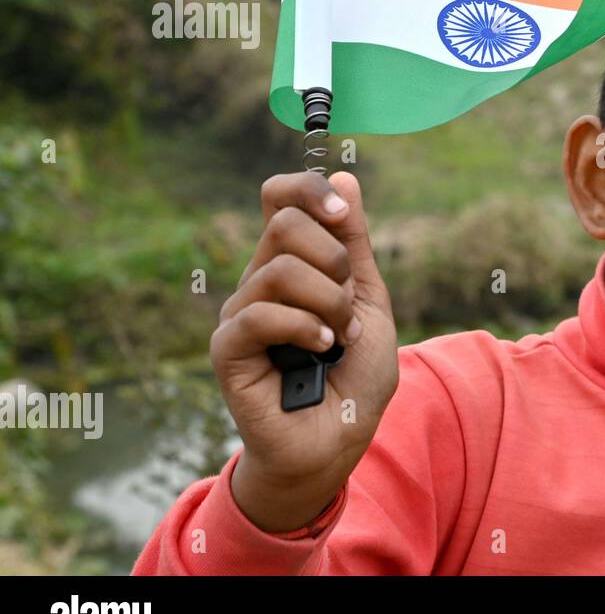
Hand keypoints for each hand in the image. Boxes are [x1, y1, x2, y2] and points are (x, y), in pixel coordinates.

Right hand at [211, 171, 397, 531]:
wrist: (340, 438)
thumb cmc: (355, 374)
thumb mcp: (369, 298)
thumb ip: (354, 242)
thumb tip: (343, 176)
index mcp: (292, 261)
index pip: (279, 198)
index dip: (307, 190)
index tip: (341, 213)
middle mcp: (259, 279)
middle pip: (285, 224)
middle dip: (334, 262)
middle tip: (348, 306)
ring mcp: (240, 312)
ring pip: (280, 270)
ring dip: (329, 304)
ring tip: (340, 338)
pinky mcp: (227, 349)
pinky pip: (260, 315)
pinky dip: (304, 328)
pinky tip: (323, 349)